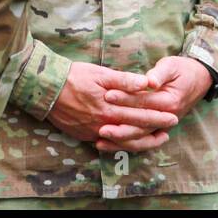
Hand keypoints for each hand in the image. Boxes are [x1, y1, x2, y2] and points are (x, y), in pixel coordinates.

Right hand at [45, 62, 177, 149]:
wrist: (44, 88)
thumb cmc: (73, 76)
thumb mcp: (100, 73)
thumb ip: (124, 80)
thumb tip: (146, 83)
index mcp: (110, 105)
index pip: (140, 111)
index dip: (157, 113)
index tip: (172, 113)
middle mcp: (104, 122)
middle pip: (135, 127)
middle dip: (155, 126)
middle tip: (172, 125)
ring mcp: (94, 131)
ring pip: (123, 141)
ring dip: (142, 141)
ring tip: (157, 139)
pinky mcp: (85, 135)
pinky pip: (108, 144)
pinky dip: (122, 144)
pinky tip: (131, 143)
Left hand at [97, 56, 212, 152]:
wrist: (198, 79)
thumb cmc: (182, 70)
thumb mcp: (171, 66)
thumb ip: (159, 74)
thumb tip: (149, 81)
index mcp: (169, 101)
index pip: (143, 102)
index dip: (125, 99)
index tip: (108, 95)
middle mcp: (167, 117)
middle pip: (140, 125)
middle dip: (120, 127)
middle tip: (101, 126)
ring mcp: (163, 125)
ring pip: (140, 137)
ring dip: (121, 140)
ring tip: (101, 139)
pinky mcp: (158, 128)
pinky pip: (141, 139)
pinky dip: (126, 143)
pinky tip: (109, 144)